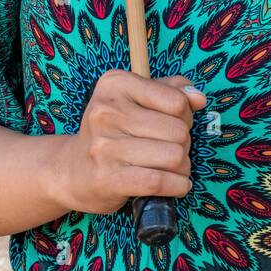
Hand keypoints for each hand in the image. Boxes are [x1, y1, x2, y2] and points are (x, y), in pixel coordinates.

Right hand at [56, 69, 207, 215]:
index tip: (172, 124)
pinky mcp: (107, 178)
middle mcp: (106, 111)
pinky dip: (177, 186)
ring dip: (182, 168)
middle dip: (184, 144)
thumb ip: (172, 91)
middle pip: (178, 132)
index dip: (185, 116)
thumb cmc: (113, 132)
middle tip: (170, 150)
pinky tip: (175, 185)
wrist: (71, 170)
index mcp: (115, 84)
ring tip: (170, 168)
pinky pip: (159, 182)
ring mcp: (104, 146)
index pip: (176, 101)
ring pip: (174, 157)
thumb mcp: (137, 99)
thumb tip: (199, 99)